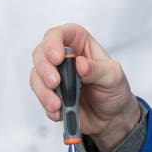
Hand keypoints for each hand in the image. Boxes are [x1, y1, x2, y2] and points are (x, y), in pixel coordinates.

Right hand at [30, 22, 140, 151]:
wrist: (112, 118)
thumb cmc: (114, 90)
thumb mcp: (113, 77)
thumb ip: (97, 70)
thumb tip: (80, 64)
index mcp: (80, 43)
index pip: (60, 33)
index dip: (53, 42)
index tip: (58, 58)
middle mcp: (64, 57)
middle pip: (41, 53)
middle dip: (44, 68)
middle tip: (55, 82)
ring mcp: (55, 75)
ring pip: (36, 75)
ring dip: (43, 90)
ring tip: (57, 104)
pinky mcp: (50, 94)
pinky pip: (40, 96)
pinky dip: (46, 105)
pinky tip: (59, 112)